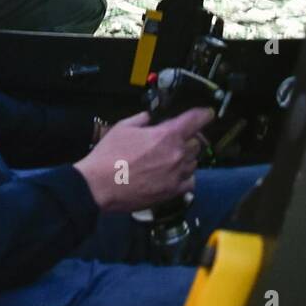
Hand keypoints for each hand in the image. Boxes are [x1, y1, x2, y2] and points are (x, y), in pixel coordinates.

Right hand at [73, 107, 215, 212]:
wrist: (98, 186)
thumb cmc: (108, 156)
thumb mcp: (123, 127)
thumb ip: (142, 119)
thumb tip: (149, 118)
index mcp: (166, 135)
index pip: (196, 120)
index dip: (204, 114)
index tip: (207, 113)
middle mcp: (176, 154)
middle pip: (196, 142)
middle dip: (188, 138)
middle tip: (176, 138)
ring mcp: (176, 174)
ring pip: (194, 161)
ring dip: (186, 157)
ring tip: (171, 157)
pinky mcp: (172, 192)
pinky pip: (190, 181)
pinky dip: (186, 176)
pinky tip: (174, 174)